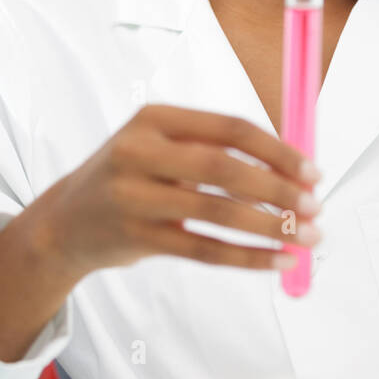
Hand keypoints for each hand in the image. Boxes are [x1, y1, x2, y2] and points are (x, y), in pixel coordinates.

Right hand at [36, 103, 322, 278]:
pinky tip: (277, 261)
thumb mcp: (159, 145)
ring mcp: (133, 196)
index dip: (277, 150)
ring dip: (271, 226)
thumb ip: (215, 149)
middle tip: (314, 207)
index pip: (229, 128)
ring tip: (306, 237)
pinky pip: (203, 250)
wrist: (64, 223)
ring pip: (217, 212)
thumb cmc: (130, 178)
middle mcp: (139, 151)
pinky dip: (246, 257)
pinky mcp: (135, 238)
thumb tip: (292, 168)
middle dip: (278, 189)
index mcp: (154, 117)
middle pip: (224, 168)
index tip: (312, 171)